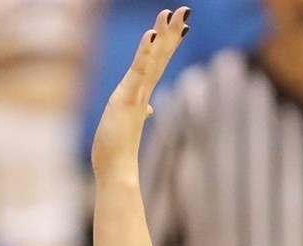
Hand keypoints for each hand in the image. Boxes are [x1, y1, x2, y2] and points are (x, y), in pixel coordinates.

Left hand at [90, 7, 190, 180]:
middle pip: (160, 56)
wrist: (117, 172)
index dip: (168, 44)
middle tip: (185, 10)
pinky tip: (150, 35)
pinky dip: (145, 53)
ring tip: (171, 14)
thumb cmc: (118, 151)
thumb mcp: (126, 124)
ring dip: (163, 36)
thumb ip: (138, 111)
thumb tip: (149, 110)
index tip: (181, 26)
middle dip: (172, 33)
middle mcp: (143, 92)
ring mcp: (137, 95)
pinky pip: (139, 71)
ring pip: (153, 60)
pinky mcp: (128, 100)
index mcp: (142, 95)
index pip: (157, 64)